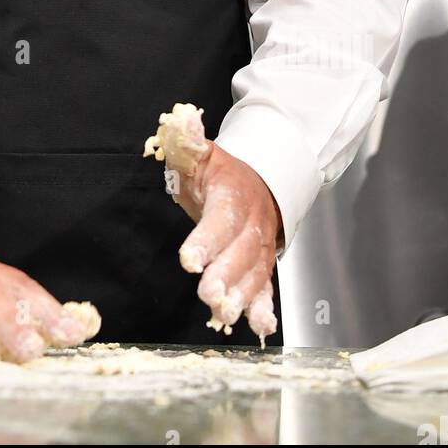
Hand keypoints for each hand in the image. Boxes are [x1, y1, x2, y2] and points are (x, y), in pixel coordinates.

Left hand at [172, 142, 282, 339]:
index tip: (188, 259)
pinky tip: (261, 327)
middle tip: (208, 296)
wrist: (264, 179)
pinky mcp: (264, 264)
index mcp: (233, 194)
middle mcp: (253, 222)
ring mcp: (262, 245)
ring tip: (225, 314)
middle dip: (226, 275)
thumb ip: (189, 140)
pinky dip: (265, 307)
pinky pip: (267, 286)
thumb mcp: (202, 153)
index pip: (221, 218)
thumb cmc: (223, 171)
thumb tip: (180, 120)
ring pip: (255, 273)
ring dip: (242, 296)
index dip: (207, 240)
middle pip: (241, 251)